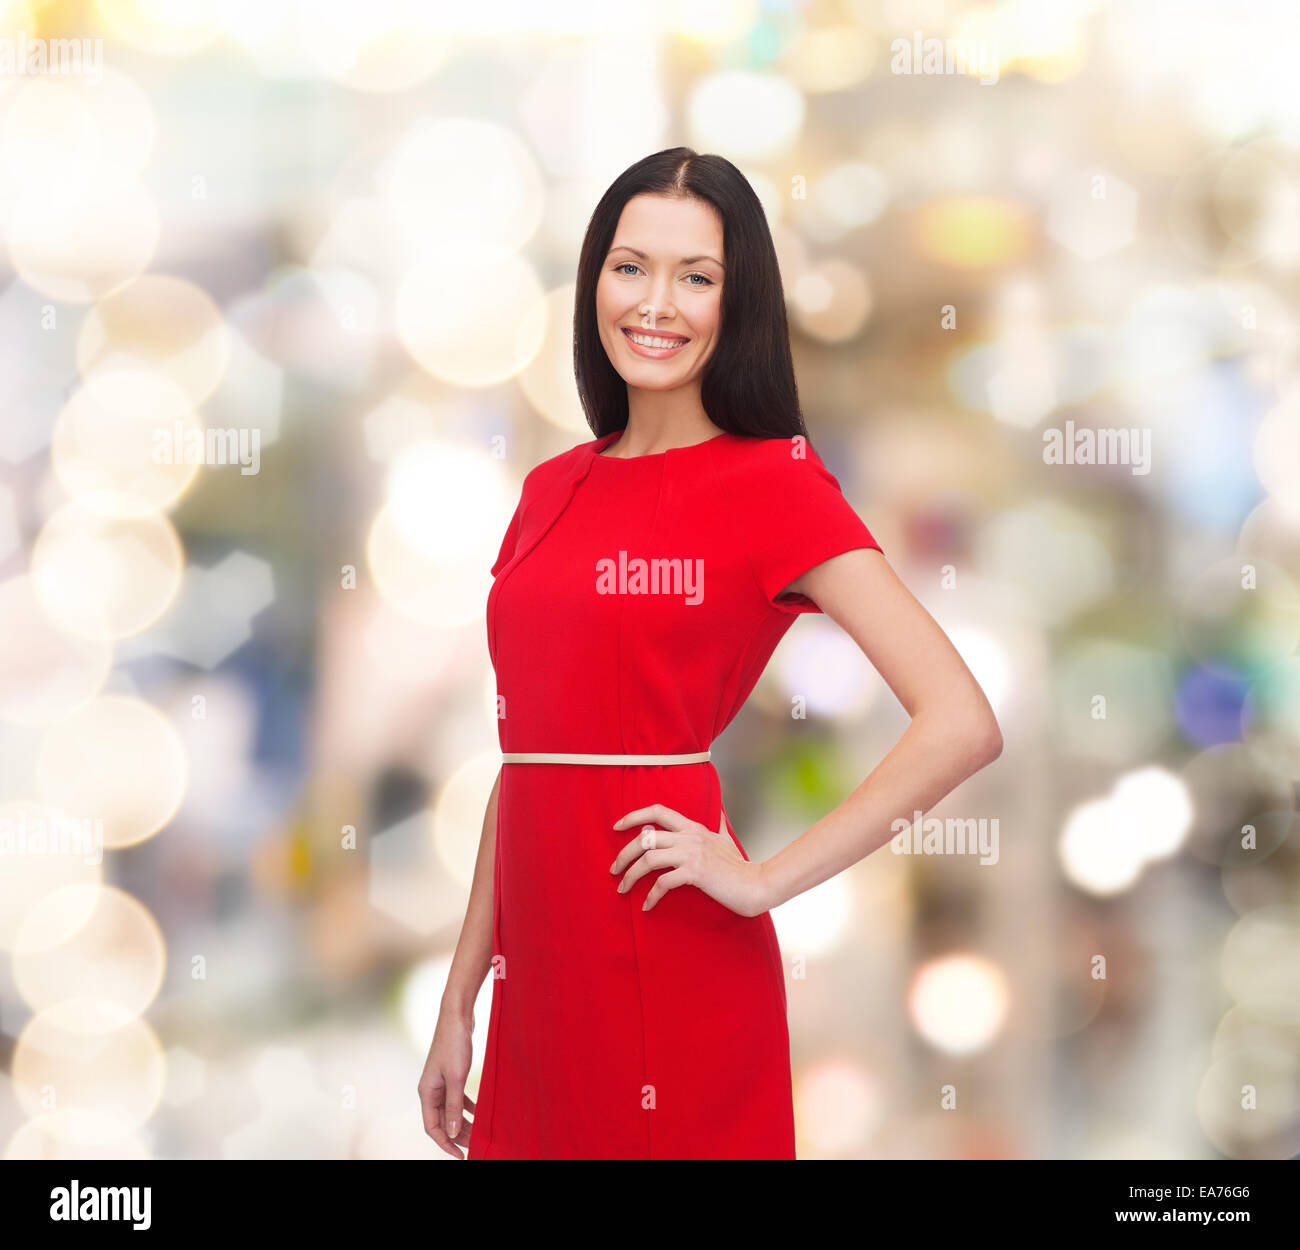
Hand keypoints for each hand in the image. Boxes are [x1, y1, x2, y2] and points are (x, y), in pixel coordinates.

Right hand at [418, 1004, 475, 1158]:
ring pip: (451, 1109)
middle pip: (442, 1120)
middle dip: (458, 1135)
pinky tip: (479, 1111)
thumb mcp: (456, 1078)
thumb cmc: (454, 1044)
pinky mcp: (451, 1073)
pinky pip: (458, 1097)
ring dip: (464, 1122)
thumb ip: (454, 1106)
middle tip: (475, 1145)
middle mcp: (431, 1089)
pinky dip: (468, 1106)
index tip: (461, 1155)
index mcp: (427, 1092)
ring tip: (479, 1132)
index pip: (432, 1127)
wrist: (457, 1015)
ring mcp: (441, 1081)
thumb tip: (452, 1132)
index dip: (445, 1143)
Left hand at [610, 802, 770, 916]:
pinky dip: (651, 895)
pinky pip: (663, 882)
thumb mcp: (727, 839)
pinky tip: (647, 905)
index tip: (616, 826)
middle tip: (614, 869)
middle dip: (624, 853)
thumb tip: (720, 810)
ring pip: (649, 858)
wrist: (757, 884)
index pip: (657, 811)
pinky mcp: (695, 873)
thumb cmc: (740, 866)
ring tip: (622, 888)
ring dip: (630, 875)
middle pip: (645, 837)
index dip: (633, 816)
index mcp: (693, 827)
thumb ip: (719, 823)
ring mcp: (692, 854)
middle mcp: (690, 836)